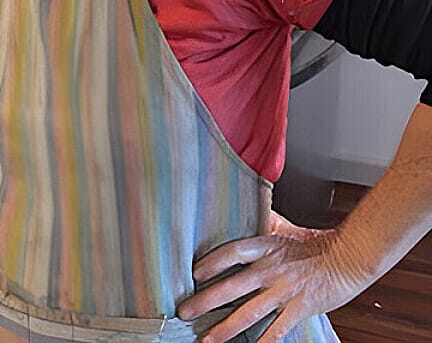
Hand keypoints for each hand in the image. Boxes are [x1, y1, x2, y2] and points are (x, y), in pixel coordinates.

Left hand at [176, 211, 370, 342]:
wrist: (350, 257)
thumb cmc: (316, 243)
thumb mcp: (285, 229)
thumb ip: (263, 222)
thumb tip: (246, 206)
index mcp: (266, 246)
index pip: (231, 253)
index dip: (211, 262)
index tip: (192, 274)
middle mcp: (271, 269)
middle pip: (232, 286)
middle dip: (205, 301)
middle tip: (184, 311)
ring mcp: (284, 291)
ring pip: (249, 313)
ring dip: (226, 328)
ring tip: (207, 339)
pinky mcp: (300, 308)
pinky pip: (278, 330)